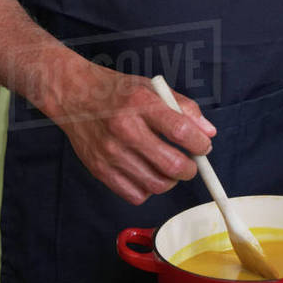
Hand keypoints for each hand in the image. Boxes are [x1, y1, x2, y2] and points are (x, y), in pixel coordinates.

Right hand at [53, 60, 216, 204]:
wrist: (74, 95)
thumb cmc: (116, 91)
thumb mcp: (151, 87)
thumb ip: (184, 107)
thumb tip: (208, 132)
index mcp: (140, 103)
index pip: (181, 131)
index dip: (200, 143)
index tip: (203, 145)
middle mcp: (124, 129)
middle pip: (171, 165)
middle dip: (190, 168)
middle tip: (190, 162)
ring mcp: (110, 152)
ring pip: (156, 185)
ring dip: (171, 180)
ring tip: (168, 167)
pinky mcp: (100, 170)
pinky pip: (135, 195)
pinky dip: (148, 189)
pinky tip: (147, 173)